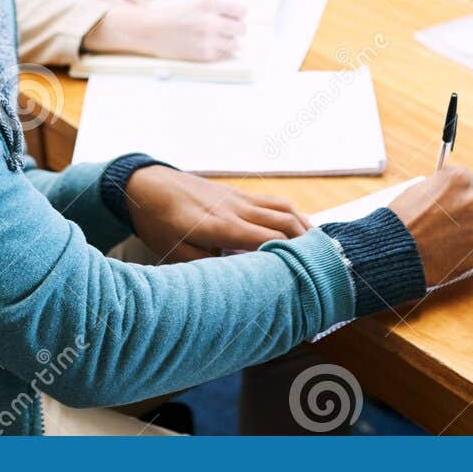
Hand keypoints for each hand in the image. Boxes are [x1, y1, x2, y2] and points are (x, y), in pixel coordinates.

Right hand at [83, 0, 247, 60]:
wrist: (152, 30)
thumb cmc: (174, 18)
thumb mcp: (196, 7)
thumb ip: (217, 12)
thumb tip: (239, 21)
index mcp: (209, 5)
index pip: (241, 11)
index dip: (238, 16)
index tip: (234, 18)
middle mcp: (210, 21)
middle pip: (241, 29)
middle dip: (236, 31)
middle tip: (228, 32)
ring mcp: (208, 39)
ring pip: (235, 44)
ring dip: (229, 43)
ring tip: (216, 40)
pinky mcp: (204, 54)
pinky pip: (222, 55)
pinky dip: (218, 53)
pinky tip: (207, 47)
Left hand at [124, 164, 310, 260]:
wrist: (147, 185)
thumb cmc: (159, 223)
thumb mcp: (176, 253)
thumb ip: (208, 268)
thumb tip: (237, 286)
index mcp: (221, 226)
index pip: (268, 239)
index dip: (291, 256)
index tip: (307, 274)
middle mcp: (236, 209)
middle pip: (284, 222)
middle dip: (307, 243)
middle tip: (325, 266)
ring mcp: (238, 198)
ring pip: (283, 207)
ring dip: (304, 225)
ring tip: (320, 247)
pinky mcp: (237, 193)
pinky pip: (272, 201)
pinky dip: (291, 213)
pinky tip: (298, 226)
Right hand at [385, 167, 472, 286]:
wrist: (396, 253)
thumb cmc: (401, 221)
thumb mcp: (417, 190)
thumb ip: (439, 189)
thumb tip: (446, 193)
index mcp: (459, 180)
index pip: (465, 179)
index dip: (453, 190)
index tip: (447, 197)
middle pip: (471, 203)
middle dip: (459, 211)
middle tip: (439, 221)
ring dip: (461, 231)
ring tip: (437, 239)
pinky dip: (462, 249)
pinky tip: (443, 250)